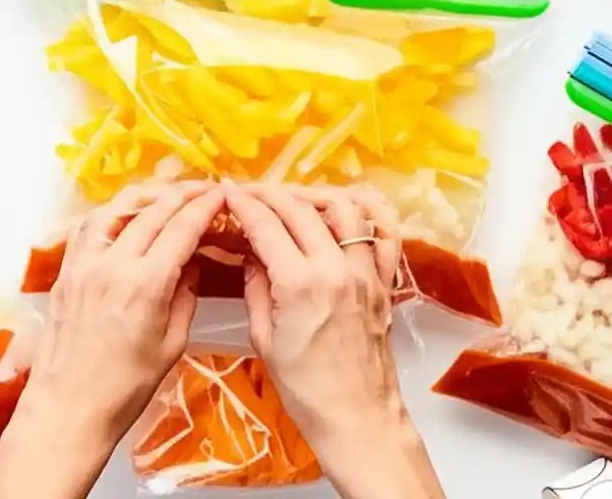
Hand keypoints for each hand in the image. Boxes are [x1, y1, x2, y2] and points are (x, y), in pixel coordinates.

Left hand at [0, 182, 223, 498]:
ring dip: (146, 195)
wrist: (68, 408)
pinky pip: (90, 227)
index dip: (205, 206)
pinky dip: (113, 212)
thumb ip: (185, 297)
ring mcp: (84, 264)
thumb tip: (192, 264)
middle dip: (183, 194)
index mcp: (144, 285)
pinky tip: (126, 214)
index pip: (181, 228)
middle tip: (205, 189)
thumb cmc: (125, 389)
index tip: (223, 194)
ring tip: (168, 194)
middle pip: (152, 211)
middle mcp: (112, 264)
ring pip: (116, 209)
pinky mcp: (66, 272)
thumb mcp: (171, 345)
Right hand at [227, 183, 443, 498]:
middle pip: (301, 209)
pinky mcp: (384, 283)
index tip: (228, 192)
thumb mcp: (265, 340)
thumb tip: (253, 257)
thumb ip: (257, 290)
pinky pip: (384, 235)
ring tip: (294, 198)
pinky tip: (348, 210)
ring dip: (316, 195)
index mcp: (300, 284)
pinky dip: (368, 215)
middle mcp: (336, 268)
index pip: (266, 225)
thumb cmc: (306, 391)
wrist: (358, 418)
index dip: (243, 204)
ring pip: (345, 209)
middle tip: (250, 192)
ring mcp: (366, 272)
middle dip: (271, 194)